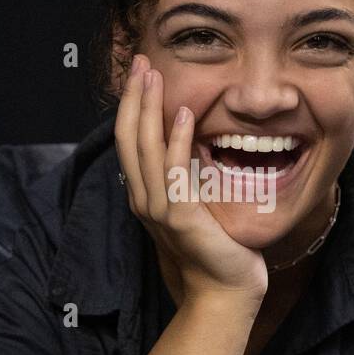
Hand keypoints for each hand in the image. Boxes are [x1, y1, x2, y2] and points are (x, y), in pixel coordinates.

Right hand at [115, 54, 267, 303]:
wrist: (225, 293)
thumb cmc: (216, 250)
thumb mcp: (195, 206)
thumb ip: (186, 178)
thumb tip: (189, 144)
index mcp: (145, 196)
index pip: (129, 141)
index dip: (130, 106)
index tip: (139, 73)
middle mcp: (144, 200)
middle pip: (128, 138)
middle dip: (133, 97)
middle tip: (139, 61)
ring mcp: (159, 209)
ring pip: (145, 149)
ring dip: (149, 108)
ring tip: (154, 76)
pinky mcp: (181, 217)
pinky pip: (175, 172)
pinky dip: (178, 141)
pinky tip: (184, 114)